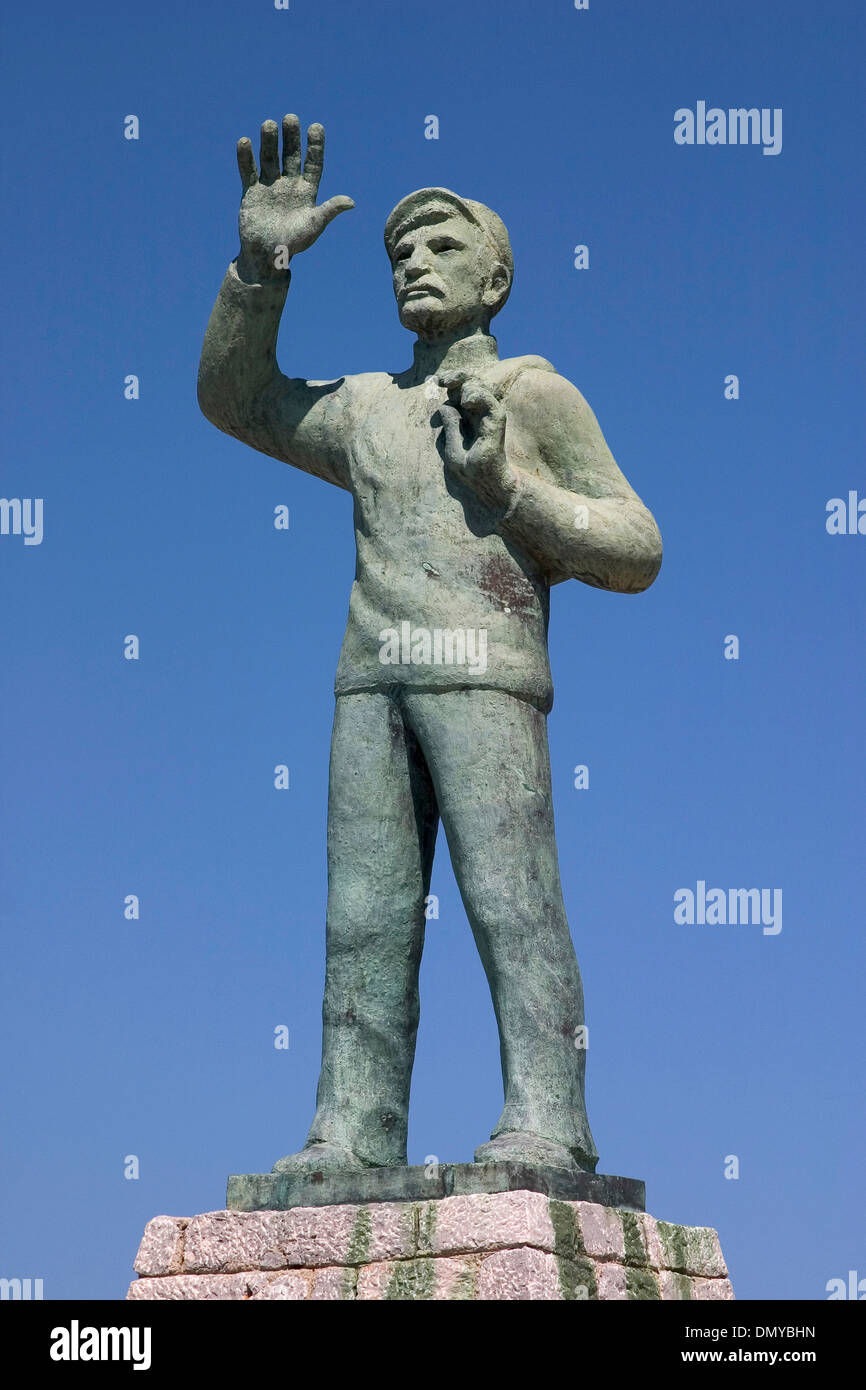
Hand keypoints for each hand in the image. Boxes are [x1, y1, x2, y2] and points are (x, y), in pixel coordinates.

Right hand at [236, 115, 353, 281]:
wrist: (267, 257)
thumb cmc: (294, 245)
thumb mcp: (314, 226)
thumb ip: (330, 210)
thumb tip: (351, 202)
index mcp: (307, 192)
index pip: (313, 164)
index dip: (315, 146)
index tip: (316, 127)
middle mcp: (289, 185)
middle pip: (291, 155)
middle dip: (291, 138)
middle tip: (290, 118)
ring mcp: (270, 187)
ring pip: (270, 158)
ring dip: (269, 141)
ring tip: (269, 124)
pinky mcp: (251, 192)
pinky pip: (248, 171)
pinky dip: (245, 158)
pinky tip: (245, 142)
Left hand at [437, 372, 517, 512]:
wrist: (486, 486)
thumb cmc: (469, 472)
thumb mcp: (451, 449)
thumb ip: (450, 427)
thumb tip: (445, 406)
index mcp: (467, 419)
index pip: (459, 393)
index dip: (450, 382)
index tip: (436, 380)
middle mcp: (479, 415)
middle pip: (471, 384)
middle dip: (457, 377)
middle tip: (442, 379)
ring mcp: (489, 418)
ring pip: (481, 389)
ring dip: (468, 385)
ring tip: (458, 396)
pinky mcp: (497, 424)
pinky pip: (491, 404)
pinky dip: (480, 397)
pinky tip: (467, 400)